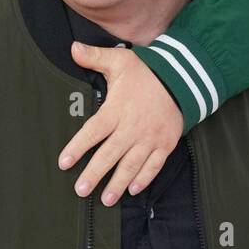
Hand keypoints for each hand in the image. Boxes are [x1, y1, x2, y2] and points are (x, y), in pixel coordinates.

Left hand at [58, 42, 184, 204]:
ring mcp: (150, 137)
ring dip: (118, 183)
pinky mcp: (165, 143)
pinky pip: (154, 165)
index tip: (64, 163)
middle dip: (94, 174)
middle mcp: (132, 127)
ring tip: (106, 199)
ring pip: (132, 165)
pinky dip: (145, 178)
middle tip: (81, 190)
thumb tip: (73, 48)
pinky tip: (133, 190)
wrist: (184, 76)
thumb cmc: (147, 71)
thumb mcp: (120, 60)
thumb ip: (94, 57)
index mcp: (116, 109)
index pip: (92, 132)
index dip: (77, 148)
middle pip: (110, 155)